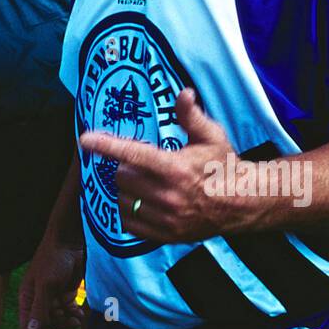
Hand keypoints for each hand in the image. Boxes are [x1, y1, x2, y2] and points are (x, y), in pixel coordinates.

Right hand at [19, 239, 84, 328]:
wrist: (70, 243)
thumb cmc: (53, 259)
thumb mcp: (46, 284)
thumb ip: (40, 308)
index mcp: (27, 297)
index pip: (28, 325)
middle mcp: (38, 299)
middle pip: (44, 326)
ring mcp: (52, 297)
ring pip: (58, 320)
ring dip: (66, 323)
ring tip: (75, 320)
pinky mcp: (65, 294)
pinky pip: (68, 312)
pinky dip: (73, 315)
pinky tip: (79, 313)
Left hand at [79, 89, 241, 243]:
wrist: (242, 203)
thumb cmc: (223, 164)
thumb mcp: (212, 136)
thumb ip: (192, 116)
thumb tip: (183, 93)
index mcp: (176, 168)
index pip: (133, 154)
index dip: (106, 145)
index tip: (86, 139)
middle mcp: (169, 196)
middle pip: (122, 178)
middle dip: (126, 168)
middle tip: (141, 164)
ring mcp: (167, 218)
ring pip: (123, 201)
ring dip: (126, 190)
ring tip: (143, 183)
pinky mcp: (166, 235)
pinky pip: (130, 223)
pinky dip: (129, 211)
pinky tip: (142, 201)